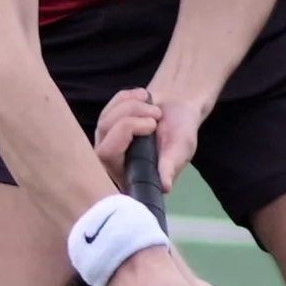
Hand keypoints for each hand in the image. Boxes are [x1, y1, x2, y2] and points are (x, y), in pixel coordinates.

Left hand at [92, 87, 207, 190]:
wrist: (177, 107)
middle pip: (104, 149)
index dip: (123, 150)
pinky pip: (106, 111)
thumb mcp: (181, 149)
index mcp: (134, 179)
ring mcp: (106, 146)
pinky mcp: (104, 127)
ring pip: (104, 125)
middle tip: (157, 115)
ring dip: (132, 109)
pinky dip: (126, 99)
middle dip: (130, 123)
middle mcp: (115, 167)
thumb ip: (171, 166)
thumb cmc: (181, 132)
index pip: (116, 174)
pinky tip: (143, 98)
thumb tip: (165, 187)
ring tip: (156, 109)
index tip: (152, 125)